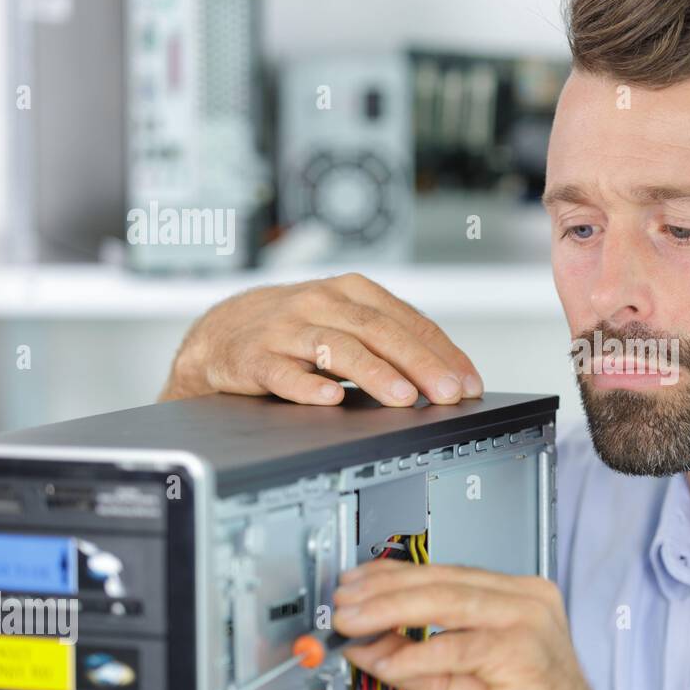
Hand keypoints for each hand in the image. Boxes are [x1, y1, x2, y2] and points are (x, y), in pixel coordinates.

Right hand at [159, 272, 482, 405]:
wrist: (221, 332)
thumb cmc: (297, 328)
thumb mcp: (346, 320)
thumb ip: (390, 339)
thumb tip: (448, 376)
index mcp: (352, 290)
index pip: (408, 321)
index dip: (442, 353)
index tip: (468, 383)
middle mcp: (321, 302)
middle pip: (379, 331)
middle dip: (420, 364)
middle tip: (448, 393)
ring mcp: (286, 329)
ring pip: (337, 349)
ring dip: (375, 374)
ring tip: (404, 397)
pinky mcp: (254, 357)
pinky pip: (283, 372)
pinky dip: (307, 387)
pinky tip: (330, 399)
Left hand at [331, 559, 686, 689]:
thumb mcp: (452, 685)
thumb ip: (412, 661)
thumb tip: (367, 644)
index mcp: (513, 598)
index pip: (443, 574)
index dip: (392, 576)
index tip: (354, 584)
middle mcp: (524, 599)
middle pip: (441, 581)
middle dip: (382, 592)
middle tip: (342, 604)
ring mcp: (528, 619)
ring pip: (447, 602)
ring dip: (391, 611)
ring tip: (353, 622)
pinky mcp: (524, 648)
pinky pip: (459, 645)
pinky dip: (419, 653)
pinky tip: (388, 661)